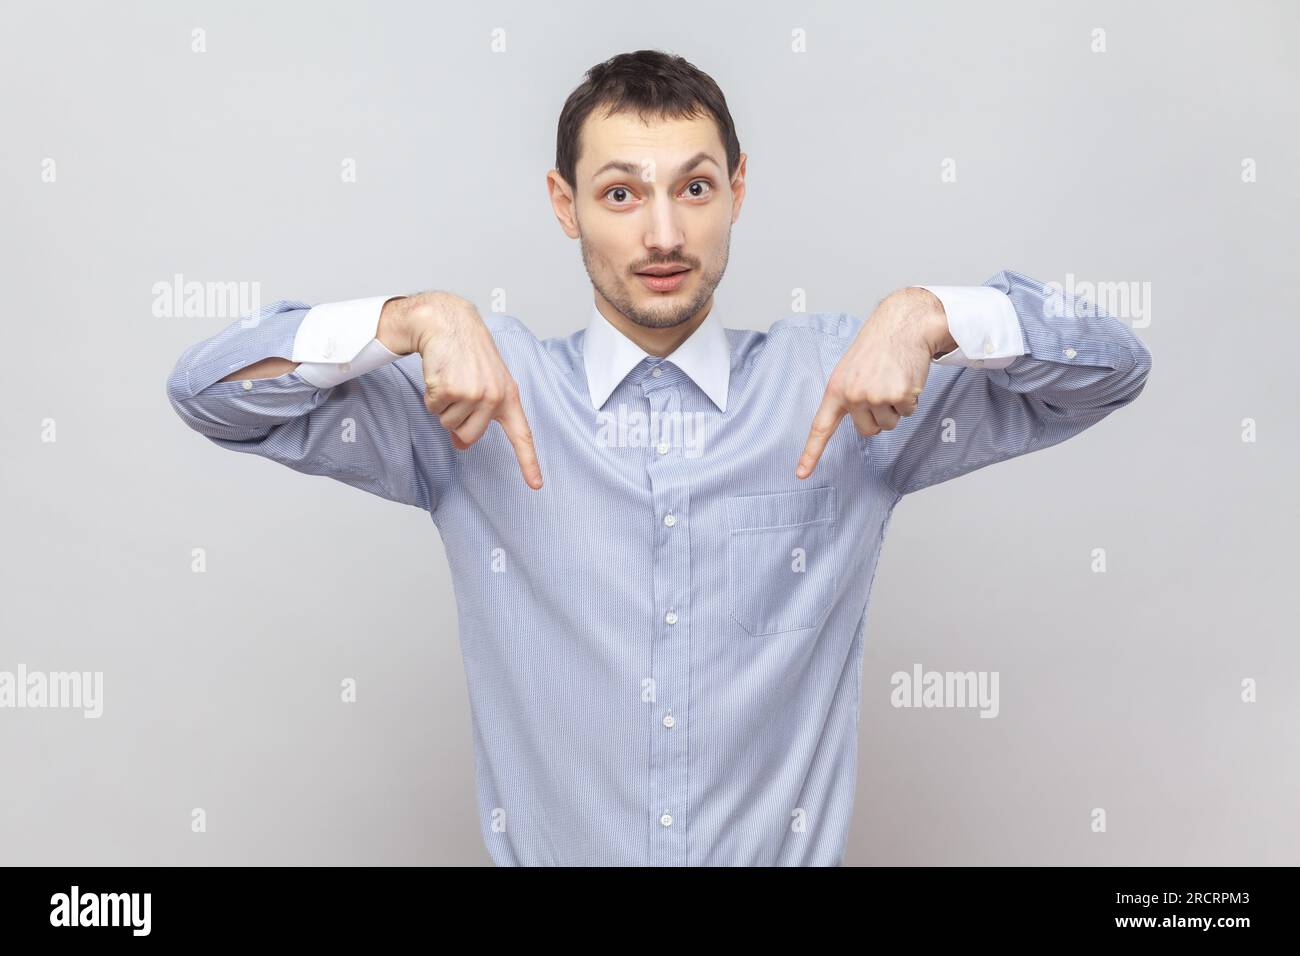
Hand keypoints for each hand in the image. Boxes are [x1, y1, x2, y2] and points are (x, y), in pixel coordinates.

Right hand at [379, 292, 542, 489]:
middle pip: (468, 436)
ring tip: (451, 378)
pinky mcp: (450, 388)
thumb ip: (481, 413)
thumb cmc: (469, 353)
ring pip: (448, 424)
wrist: (450, 323)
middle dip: (456, 423)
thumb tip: (461, 444)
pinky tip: (440, 373)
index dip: (528, 463)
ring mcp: (472, 393)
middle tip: (458, 394)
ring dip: (442, 406)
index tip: (536, 486)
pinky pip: (433, 408)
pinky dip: (431, 395)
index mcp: (508, 396)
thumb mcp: (485, 382)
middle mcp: (493, 397)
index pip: (522, 436)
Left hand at [796, 287, 951, 478]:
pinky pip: (908, 412)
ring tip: (892, 379)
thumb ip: (848, 398)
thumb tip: (864, 426)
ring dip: (895, 407)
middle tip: (881, 388)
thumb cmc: (876, 350)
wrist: (902, 326)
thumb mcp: (850, 371)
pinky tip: (905, 377)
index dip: (811, 453)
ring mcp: (876, 396)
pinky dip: (911, 399)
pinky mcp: (899, 395)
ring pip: (889, 424)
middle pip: (868, 431)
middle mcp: (853, 396)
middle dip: (878, 416)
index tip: (802, 475)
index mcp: (836, 390)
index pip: (820, 427)